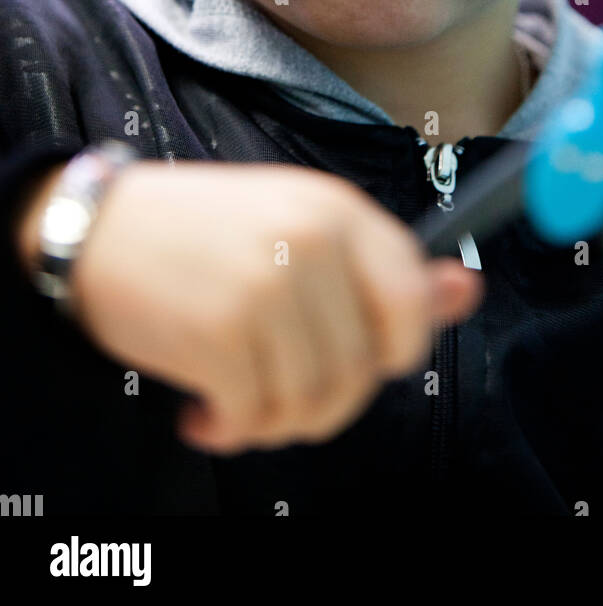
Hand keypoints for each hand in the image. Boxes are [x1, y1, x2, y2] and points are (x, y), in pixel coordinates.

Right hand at [61, 161, 482, 454]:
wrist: (98, 226)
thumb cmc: (206, 231)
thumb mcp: (297, 225)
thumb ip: (382, 268)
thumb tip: (467, 293)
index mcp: (337, 210)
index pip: (411, 301)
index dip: (395, 351)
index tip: (361, 360)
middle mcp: (310, 242)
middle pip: (361, 369)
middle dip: (323, 401)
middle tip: (279, 390)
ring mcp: (267, 285)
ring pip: (312, 401)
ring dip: (273, 422)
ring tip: (238, 400)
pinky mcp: (221, 331)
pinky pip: (255, 416)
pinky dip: (230, 431)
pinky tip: (204, 410)